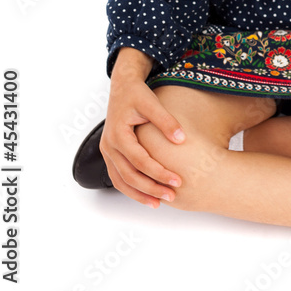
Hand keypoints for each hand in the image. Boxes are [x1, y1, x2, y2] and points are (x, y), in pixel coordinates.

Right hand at [100, 72, 186, 207]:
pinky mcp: (111, 154)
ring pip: (121, 181)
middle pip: (129, 175)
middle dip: (151, 188)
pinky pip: (118, 177)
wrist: (122, 86)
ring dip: (139, 194)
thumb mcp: (152, 103)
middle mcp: (109, 146)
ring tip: (158, 203)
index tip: (177, 180)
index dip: (159, 172)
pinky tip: (146, 195)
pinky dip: (131, 188)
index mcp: (118, 134)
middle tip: (171, 196)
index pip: (140, 161)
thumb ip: (166, 121)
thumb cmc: (137, 94)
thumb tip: (182, 139)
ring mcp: (108, 151)